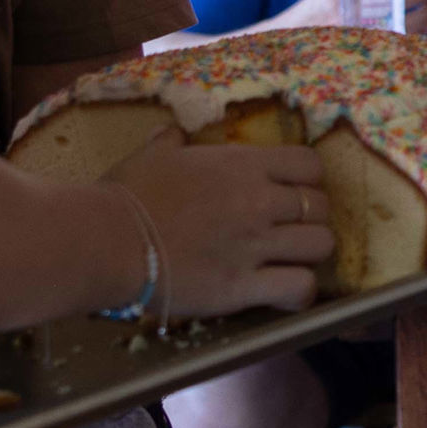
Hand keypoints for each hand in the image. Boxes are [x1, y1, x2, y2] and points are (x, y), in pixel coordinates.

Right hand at [108, 138, 335, 316]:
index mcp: (243, 166)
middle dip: (310, 219)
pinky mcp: (244, 286)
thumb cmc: (126, 195)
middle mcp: (259, 202)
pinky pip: (300, 287)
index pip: (310, 165)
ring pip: (320, 246)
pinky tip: (285, 294)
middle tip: (288, 231)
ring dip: (309, 254)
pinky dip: (300, 293)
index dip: (308, 181)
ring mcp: (255, 245)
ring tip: (290, 261)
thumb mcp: (153, 156)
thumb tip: (174, 134)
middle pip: (320, 207)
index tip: (292, 193)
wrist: (106, 240)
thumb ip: (172, 143)